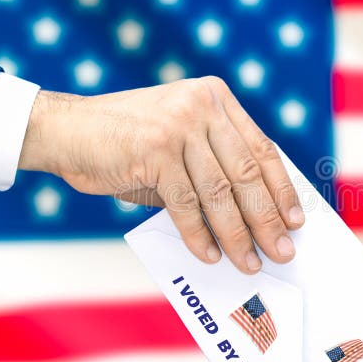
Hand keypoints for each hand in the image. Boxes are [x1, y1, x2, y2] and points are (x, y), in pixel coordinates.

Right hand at [18, 76, 304, 273]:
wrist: (66, 131)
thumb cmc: (128, 142)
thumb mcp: (179, 139)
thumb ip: (213, 162)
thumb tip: (256, 214)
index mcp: (215, 98)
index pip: (261, 149)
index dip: (281, 188)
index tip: (295, 219)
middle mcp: (201, 106)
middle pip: (246, 174)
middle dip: (267, 219)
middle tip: (281, 251)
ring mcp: (178, 126)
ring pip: (219, 193)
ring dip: (237, 234)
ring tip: (249, 263)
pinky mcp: (154, 151)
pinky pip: (186, 204)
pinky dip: (199, 234)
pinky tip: (210, 255)